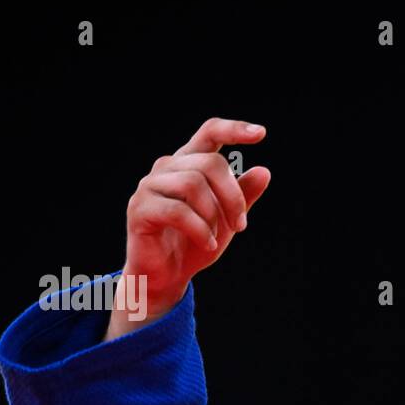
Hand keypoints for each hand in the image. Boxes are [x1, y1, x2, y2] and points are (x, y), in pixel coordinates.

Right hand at [107, 117, 270, 338]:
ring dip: (214, 215)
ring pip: (193, 183)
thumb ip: (243, 196)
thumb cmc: (194, 243)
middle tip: (241, 226)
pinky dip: (199, 230)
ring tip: (215, 238)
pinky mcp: (140, 208)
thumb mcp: (227, 220)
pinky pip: (178, 211)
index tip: (261, 134)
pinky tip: (207, 244)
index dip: (234, 129)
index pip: (210, 132)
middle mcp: (167, 167)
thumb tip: (264, 171)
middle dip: (233, 196)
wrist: (166, 275)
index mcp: (189, 164)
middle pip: (210, 163)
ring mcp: (150, 185)